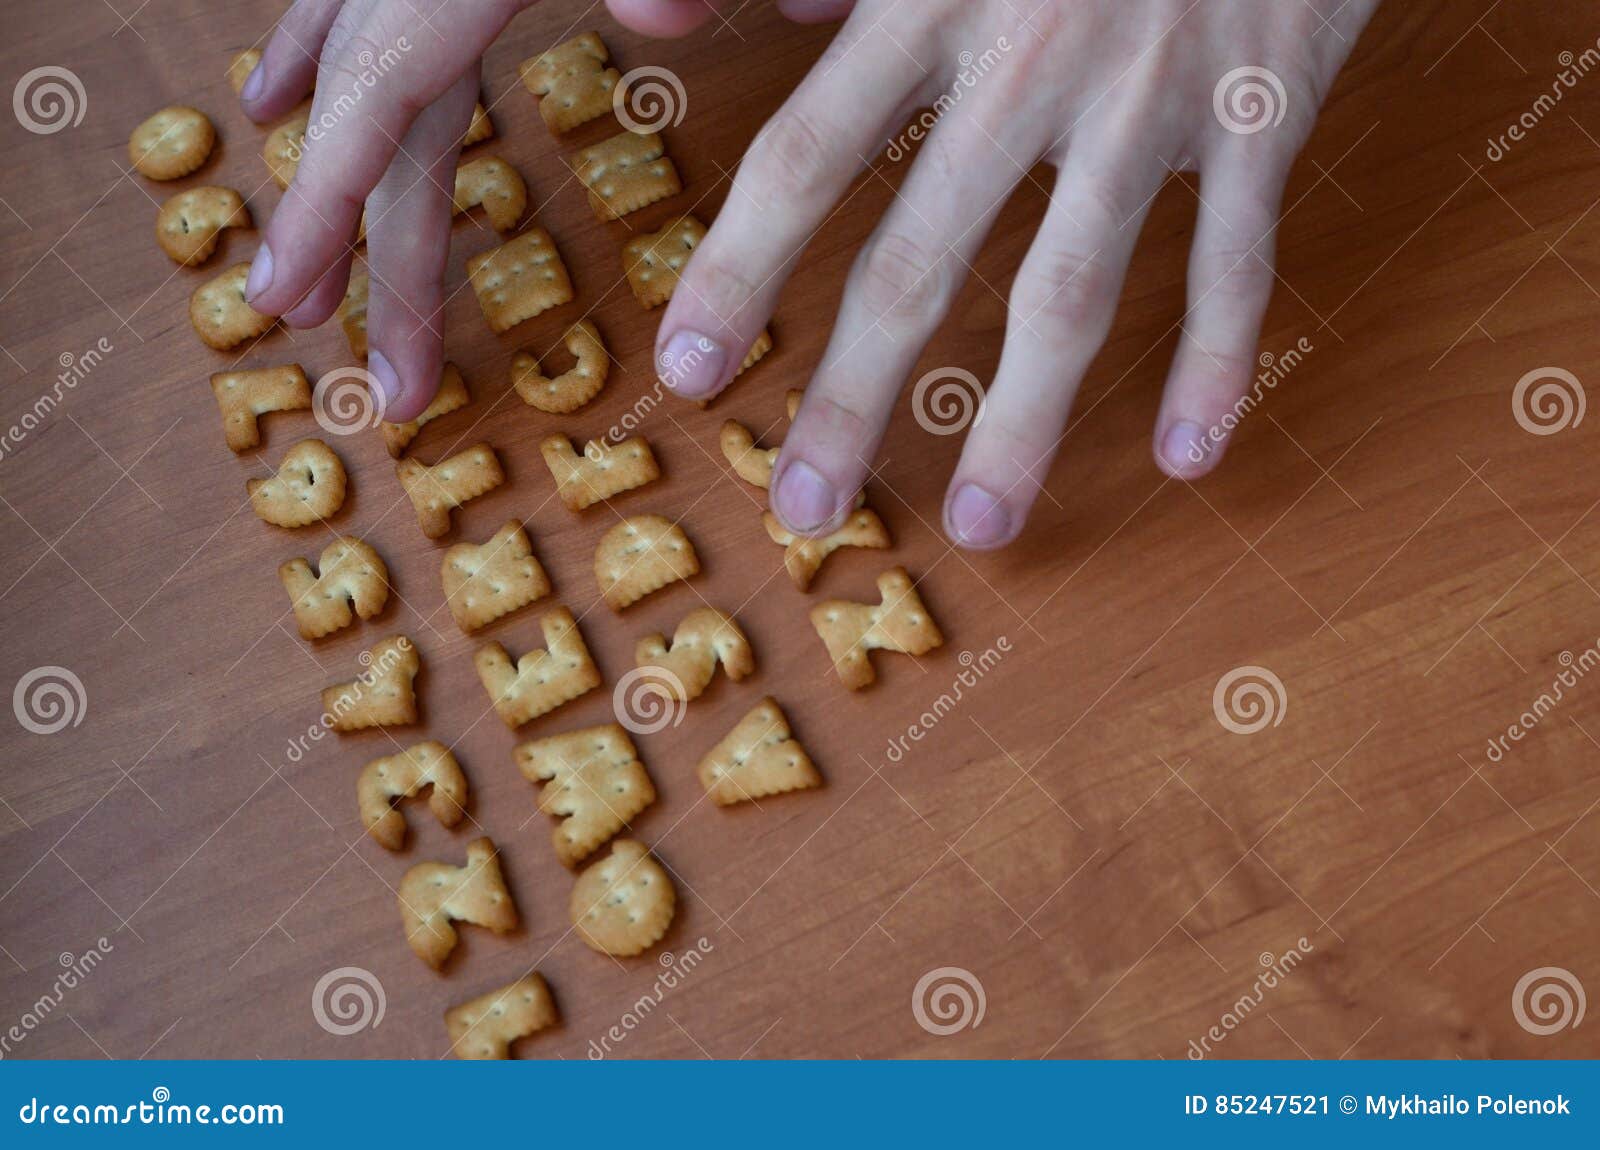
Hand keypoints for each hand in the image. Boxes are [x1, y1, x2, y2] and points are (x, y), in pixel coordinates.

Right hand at [236, 0, 844, 421]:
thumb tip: (675, 16)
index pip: (386, 96)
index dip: (333, 207)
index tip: (291, 303)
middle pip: (375, 108)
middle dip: (360, 239)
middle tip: (363, 362)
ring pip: (343, 41)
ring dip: (318, 143)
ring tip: (295, 241)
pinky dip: (322, 43)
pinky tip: (281, 75)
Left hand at [653, 0, 1378, 547]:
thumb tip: (672, 25)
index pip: (807, 158)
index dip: (743, 273)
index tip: (692, 375)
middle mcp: (1029, 56)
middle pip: (921, 258)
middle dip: (853, 395)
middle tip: (808, 507)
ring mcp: (1151, 92)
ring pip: (1074, 289)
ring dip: (1024, 422)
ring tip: (984, 526)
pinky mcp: (1265, 103)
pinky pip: (1239, 257)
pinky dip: (1216, 358)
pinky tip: (1191, 454)